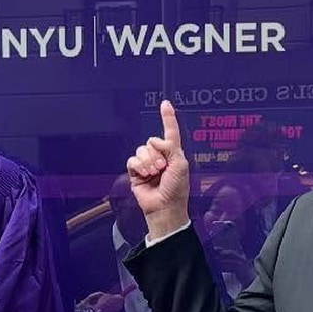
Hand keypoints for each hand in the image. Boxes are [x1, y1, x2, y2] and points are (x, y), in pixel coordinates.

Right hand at [126, 101, 190, 237]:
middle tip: (162, 168)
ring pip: (141, 150)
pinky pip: (132, 160)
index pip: (170, 132)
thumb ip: (170, 147)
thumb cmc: (176, 189)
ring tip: (154, 173)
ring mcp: (147, 164)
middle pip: (151, 141)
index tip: (165, 103)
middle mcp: (159, 156)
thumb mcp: (180, 165)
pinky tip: (145, 175)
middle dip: (156, 154)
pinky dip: (139, 166)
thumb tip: (156, 141)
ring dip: (148, 162)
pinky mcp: (136, 172)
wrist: (164, 208)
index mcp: (173, 153)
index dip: (167, 117)